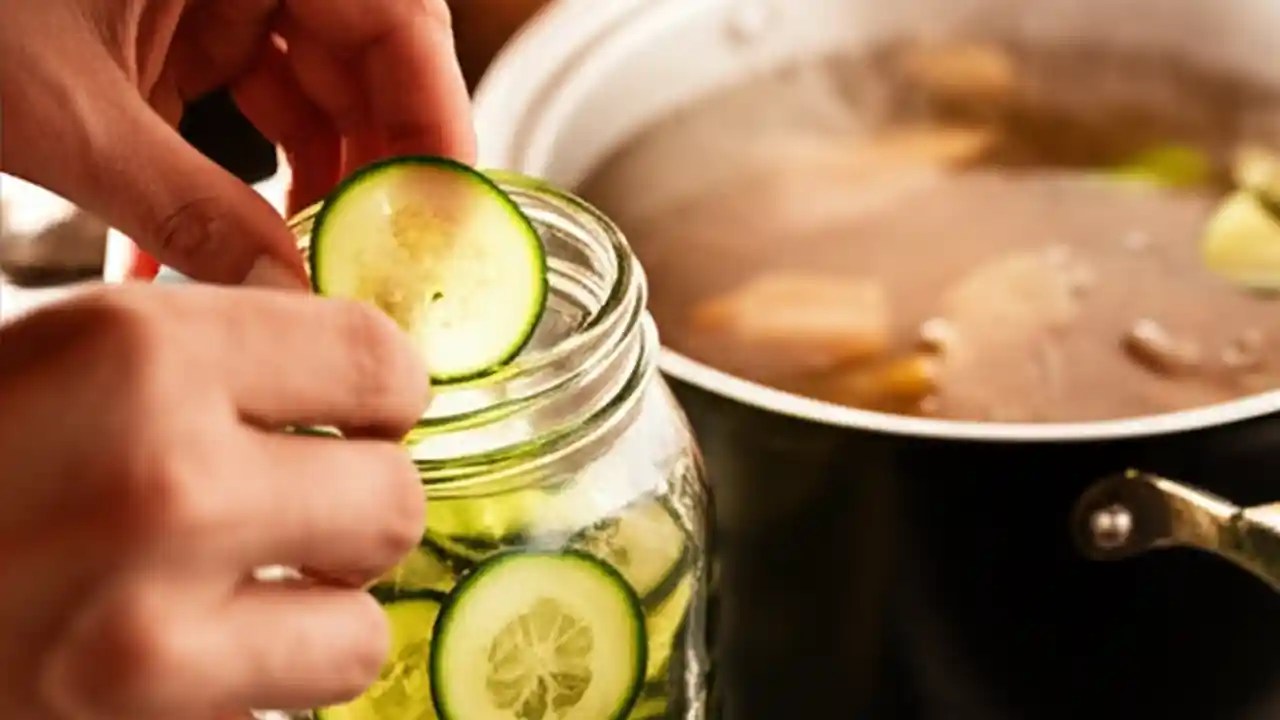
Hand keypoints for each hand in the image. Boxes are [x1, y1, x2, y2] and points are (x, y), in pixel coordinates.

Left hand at [0, 0, 473, 286]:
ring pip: (309, 105)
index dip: (439, 128)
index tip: (443, 227)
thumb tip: (287, 300)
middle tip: (371, 277)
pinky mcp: (177, 37)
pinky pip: (240, 119)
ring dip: (298, 204)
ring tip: (287, 289)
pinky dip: (228, 193)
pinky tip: (203, 264)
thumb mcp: (62, 110)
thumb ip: (187, 209)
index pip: (403, 26)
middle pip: (368, 73)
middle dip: (367, 184)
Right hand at [0, 283, 429, 718]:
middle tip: (302, 509)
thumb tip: (377, 381)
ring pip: (364, 627)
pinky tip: (204, 652)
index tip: (354, 412)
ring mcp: (147, 629)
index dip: (381, 393)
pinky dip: (270, 679)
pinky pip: (294, 703)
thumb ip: (221, 359)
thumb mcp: (70, 357)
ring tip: (253, 590)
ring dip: (327, 610)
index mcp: (139, 352)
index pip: (380, 362)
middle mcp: (158, 481)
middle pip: (395, 498)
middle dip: (359, 504)